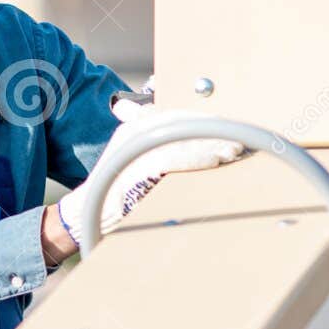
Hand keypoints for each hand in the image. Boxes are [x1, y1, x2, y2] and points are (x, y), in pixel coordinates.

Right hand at [57, 98, 243, 240]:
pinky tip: (216, 160)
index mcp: (136, 127)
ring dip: (212, 144)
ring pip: (182, 140)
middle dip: (214, 130)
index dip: (206, 120)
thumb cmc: (117, 190)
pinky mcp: (137, 168)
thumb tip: (201, 147)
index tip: (231, 126)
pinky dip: (197, 158)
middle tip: (241, 136)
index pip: (177, 115)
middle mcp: (134, 132)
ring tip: (235, 150)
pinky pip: (173, 159)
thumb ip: (164, 152)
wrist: (87, 212)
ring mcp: (135, 148)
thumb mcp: (140, 163)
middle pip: (183, 124)